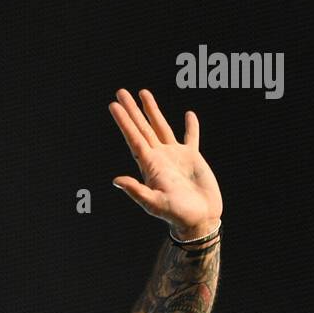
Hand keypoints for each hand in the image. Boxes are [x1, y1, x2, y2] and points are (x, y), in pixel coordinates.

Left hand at [108, 88, 222, 238]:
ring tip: (143, 93)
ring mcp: (175, 156)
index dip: (124, 122)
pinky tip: (188, 114)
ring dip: (152, 110)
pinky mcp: (192, 158)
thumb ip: (136, 190)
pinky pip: (191, 137)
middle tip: (120, 92)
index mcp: (150, 166)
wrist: (199, 220)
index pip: (134, 138)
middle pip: (142, 128)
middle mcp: (160, 158)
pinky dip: (191, 126)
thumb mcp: (154, 204)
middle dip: (132, 110)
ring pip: (161, 127)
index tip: (114, 105)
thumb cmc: (177, 215)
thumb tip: (116, 180)